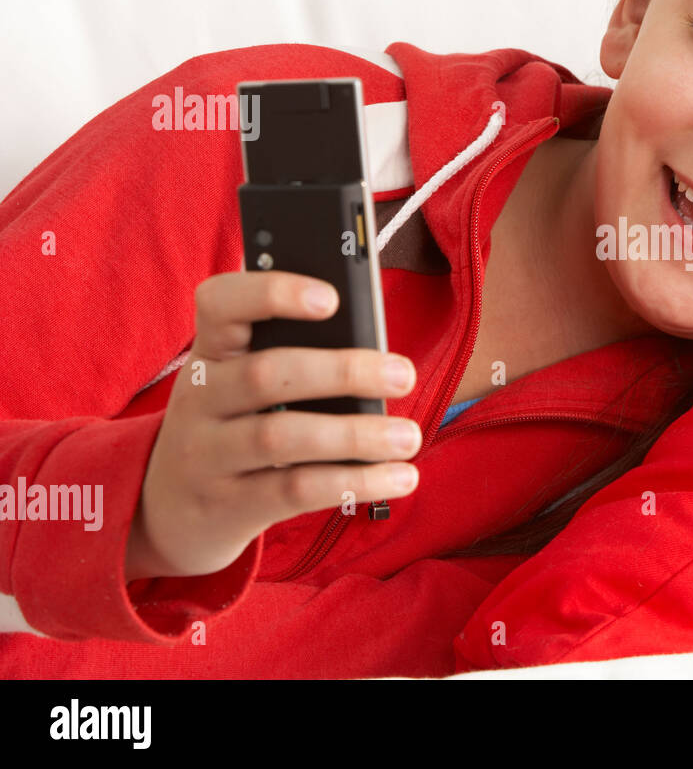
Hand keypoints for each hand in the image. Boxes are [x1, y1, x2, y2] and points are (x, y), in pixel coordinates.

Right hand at [125, 270, 420, 580]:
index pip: (220, 304)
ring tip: (409, 436)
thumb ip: (292, 362)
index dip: (272, 293)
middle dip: (344, 371)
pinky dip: (354, 482)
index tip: (332, 298)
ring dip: (356, 435)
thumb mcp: (239, 388)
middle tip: (403, 375)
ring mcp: (206, 455)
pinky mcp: (227, 506)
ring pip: (282, 437)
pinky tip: (399, 477)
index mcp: (209, 354)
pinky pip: (295, 491)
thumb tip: (377, 357)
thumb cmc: (232, 429)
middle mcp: (198, 400)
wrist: (167, 513)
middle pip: (267, 374)